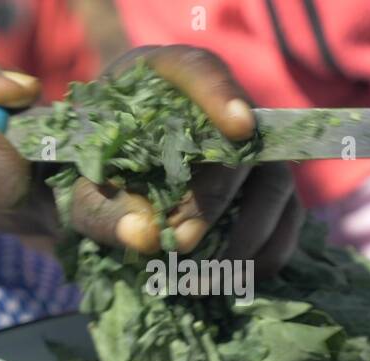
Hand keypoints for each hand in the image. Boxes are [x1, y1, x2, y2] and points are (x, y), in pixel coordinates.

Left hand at [66, 46, 303, 278]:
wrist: (107, 193)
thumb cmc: (91, 178)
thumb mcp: (80, 189)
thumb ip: (103, 209)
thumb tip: (145, 237)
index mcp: (162, 81)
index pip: (199, 72)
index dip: (221, 97)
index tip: (239, 128)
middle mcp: (219, 109)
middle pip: (238, 146)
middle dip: (212, 201)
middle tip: (182, 244)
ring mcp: (254, 151)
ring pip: (275, 186)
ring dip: (247, 236)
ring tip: (206, 277)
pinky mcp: (269, 191)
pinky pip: (288, 221)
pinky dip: (266, 254)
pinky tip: (232, 278)